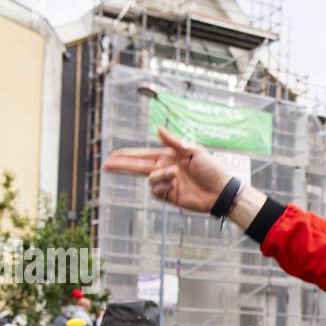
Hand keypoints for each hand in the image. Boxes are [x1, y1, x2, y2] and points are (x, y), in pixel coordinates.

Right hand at [103, 126, 230, 213]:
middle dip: (121, 166)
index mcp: (167, 156)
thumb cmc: (210, 168)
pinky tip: (174, 183)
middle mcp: (164, 169)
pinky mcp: (170, 196)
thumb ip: (173, 141)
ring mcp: (166, 183)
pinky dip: (162, 186)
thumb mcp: (193, 150)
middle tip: (105, 165)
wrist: (219, 191)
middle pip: (137, 168)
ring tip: (175, 175)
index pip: (141, 155)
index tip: (111, 155)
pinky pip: (156, 191)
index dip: (126, 155)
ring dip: (160, 175)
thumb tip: (157, 129)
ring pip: (150, 179)